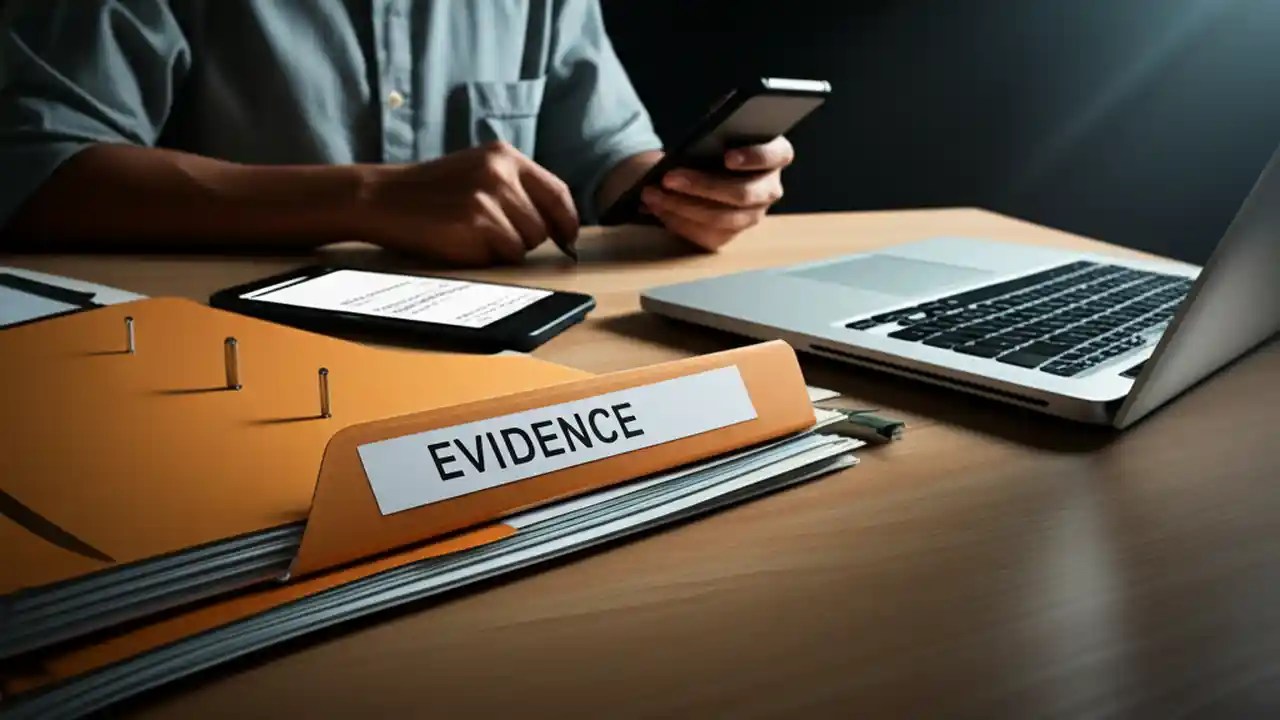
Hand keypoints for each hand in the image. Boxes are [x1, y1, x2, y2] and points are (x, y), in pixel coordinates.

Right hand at [354, 141, 578, 265]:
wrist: (382, 197)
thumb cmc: (431, 193)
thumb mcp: (477, 173)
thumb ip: (515, 189)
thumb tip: (557, 225)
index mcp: (505, 156)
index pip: (557, 192)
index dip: (567, 221)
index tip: (567, 238)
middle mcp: (502, 172)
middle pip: (544, 224)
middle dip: (528, 239)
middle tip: (494, 237)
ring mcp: (490, 196)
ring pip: (528, 242)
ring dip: (507, 249)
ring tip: (474, 236)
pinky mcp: (478, 222)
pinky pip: (506, 254)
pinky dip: (490, 256)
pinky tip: (464, 242)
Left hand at [642, 136, 792, 250]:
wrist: (697, 166)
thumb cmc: (711, 143)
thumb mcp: (714, 131)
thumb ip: (714, 133)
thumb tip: (697, 144)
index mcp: (775, 155)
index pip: (777, 155)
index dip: (754, 157)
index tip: (727, 157)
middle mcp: (769, 188)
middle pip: (743, 194)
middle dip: (702, 186)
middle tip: (669, 178)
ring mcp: (752, 215)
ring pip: (722, 219)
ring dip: (682, 207)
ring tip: (653, 194)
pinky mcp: (731, 235)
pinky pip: (707, 236)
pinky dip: (678, 222)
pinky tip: (657, 208)